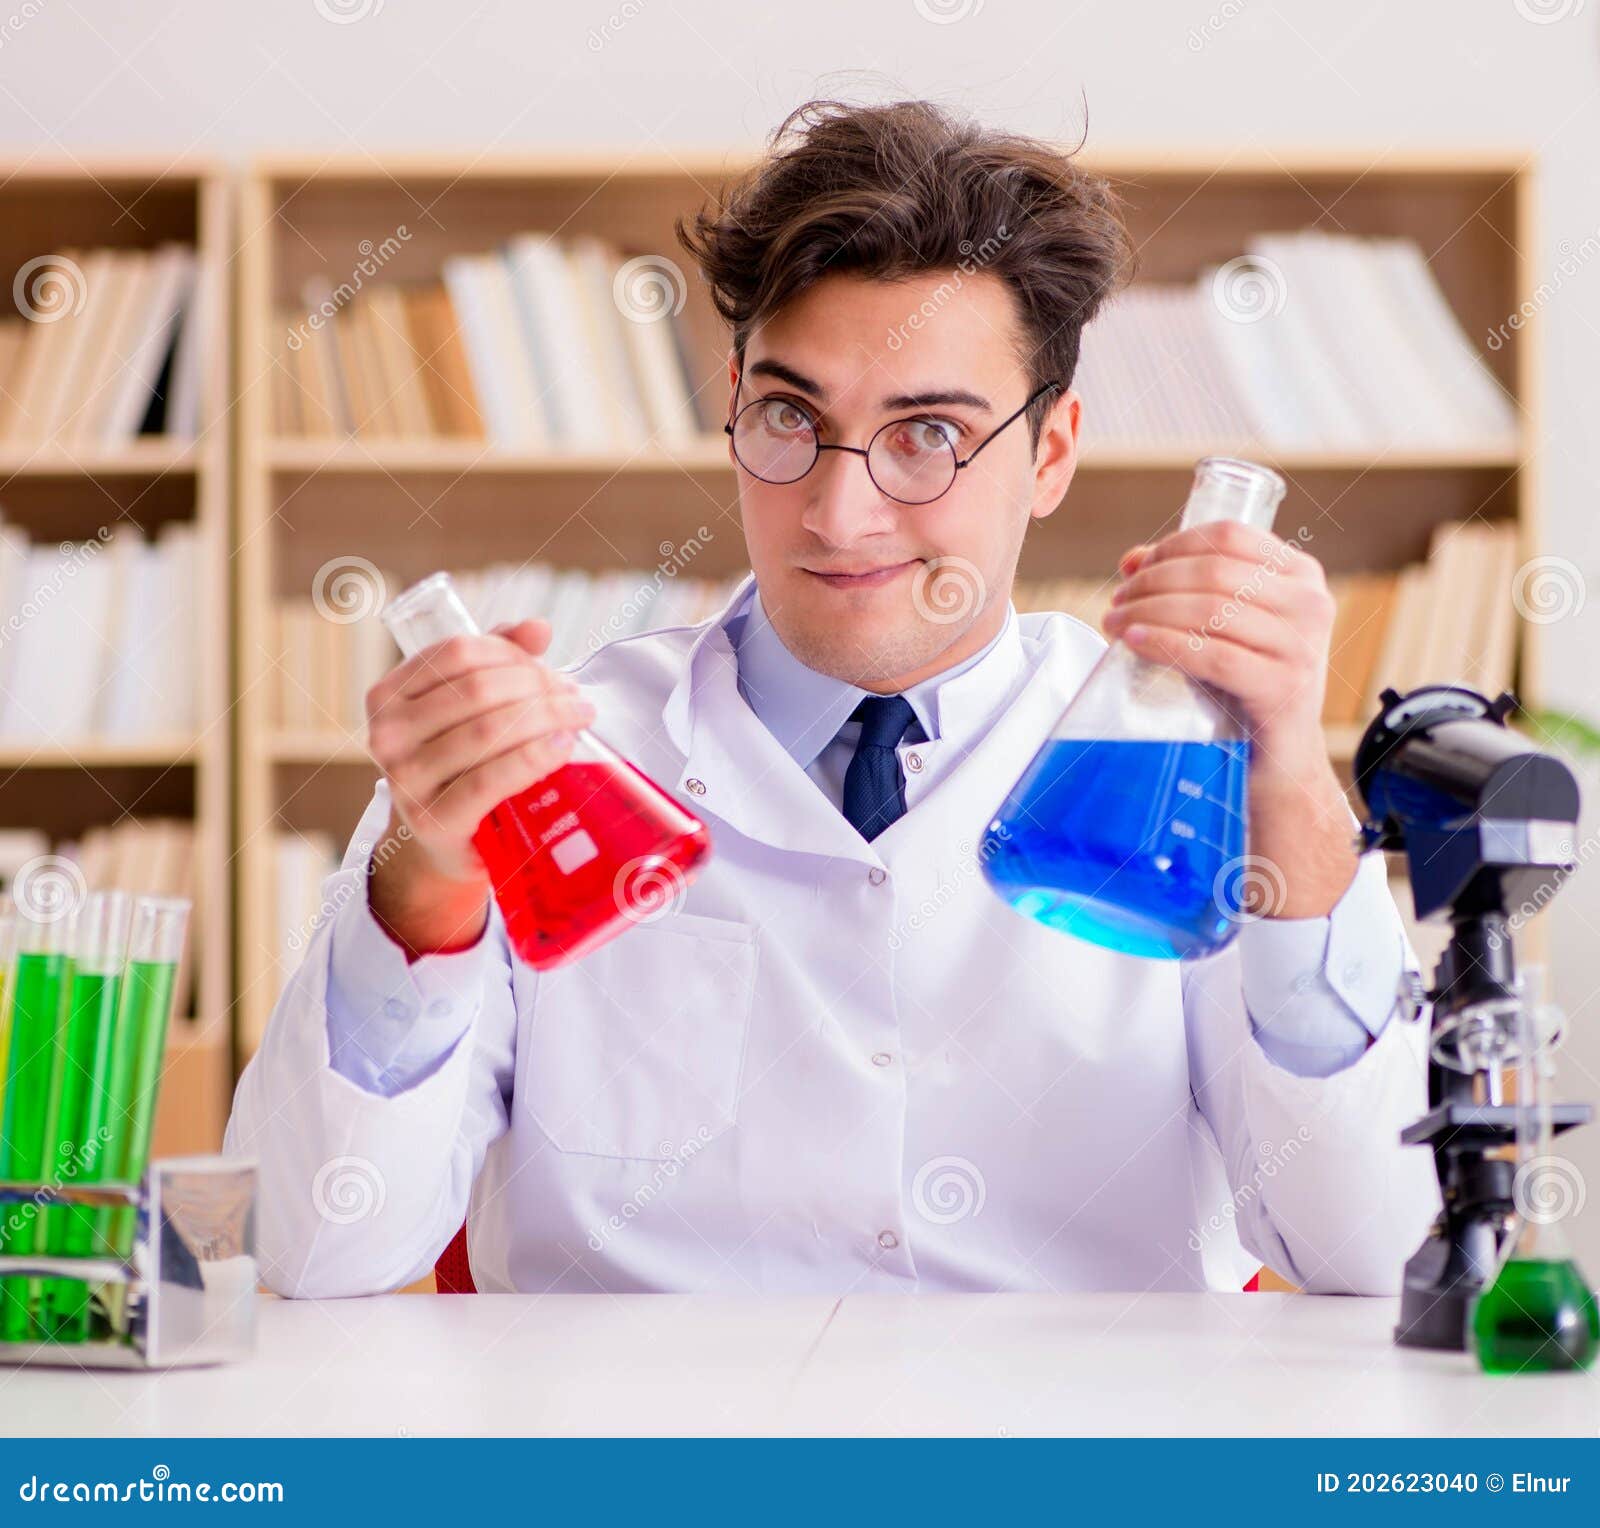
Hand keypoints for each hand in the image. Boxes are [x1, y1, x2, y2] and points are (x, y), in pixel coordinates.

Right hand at [362, 620, 595, 950]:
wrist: (445, 841)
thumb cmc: (461, 765)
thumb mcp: (468, 710)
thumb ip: (498, 660)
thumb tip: (538, 627)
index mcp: (388, 696)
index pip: (458, 653)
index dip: (511, 653)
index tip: (549, 668)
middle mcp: (386, 734)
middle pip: (477, 689)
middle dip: (537, 686)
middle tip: (574, 696)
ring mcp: (406, 779)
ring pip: (489, 730)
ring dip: (546, 717)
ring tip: (577, 717)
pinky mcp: (435, 819)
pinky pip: (492, 777)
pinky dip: (535, 757)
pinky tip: (563, 748)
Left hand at [1100, 521, 1355, 917]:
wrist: (1277, 761)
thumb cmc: (1243, 687)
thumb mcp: (1220, 627)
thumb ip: (1185, 587)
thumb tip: (1131, 558)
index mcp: (1300, 576)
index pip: (1229, 536)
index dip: (1172, 546)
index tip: (1134, 568)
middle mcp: (1309, 604)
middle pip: (1213, 572)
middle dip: (1152, 582)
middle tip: (1116, 602)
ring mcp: (1302, 647)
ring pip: (1209, 610)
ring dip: (1149, 611)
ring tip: (1114, 623)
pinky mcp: (1284, 688)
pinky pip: (1213, 656)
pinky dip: (1166, 644)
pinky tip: (1134, 642)